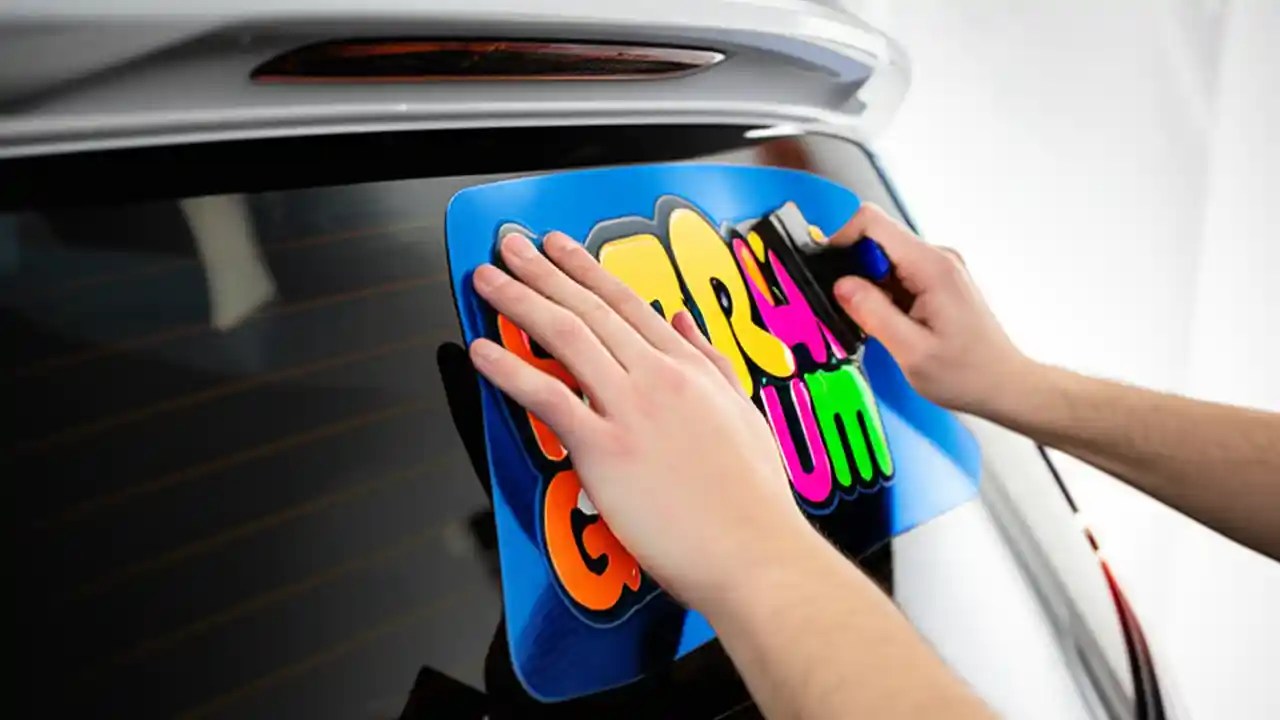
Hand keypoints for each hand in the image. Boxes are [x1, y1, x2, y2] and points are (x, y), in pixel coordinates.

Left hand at [468, 232, 812, 609]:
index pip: (628, 304)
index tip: (559, 249)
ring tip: (488, 279)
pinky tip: (482, 351)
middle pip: (589, 308)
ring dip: (519, 300)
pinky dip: (509, 369)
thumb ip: (711, 362)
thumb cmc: (753, 501)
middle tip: (510, 245)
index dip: (586, 270)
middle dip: (543, 271)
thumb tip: (682, 320)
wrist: (754, 553)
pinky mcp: (604, 449)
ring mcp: (630, 409)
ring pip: (565, 336)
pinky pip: (547, 397)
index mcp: (692, 368)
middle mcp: (658, 376)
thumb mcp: (745, 413)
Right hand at [829, 204, 1034, 416]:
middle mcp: (937, 258)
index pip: (872, 222)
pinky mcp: (936, 281)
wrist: (1004, 385)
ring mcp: (938, 268)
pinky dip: (883, 296)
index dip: (841, 238)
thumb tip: (840, 285)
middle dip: (853, 271)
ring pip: (883, 259)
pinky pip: (896, 274)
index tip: (828, 270)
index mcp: (932, 267)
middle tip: (854, 312)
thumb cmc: (967, 373)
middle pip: (876, 239)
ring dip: (869, 288)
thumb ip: (872, 314)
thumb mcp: (911, 352)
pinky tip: (892, 325)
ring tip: (880, 326)